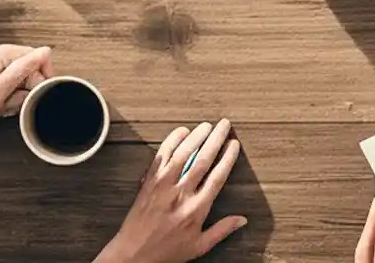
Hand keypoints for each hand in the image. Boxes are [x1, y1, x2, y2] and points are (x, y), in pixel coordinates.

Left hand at [0, 44, 53, 135]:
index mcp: (5, 53)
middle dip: (28, 90)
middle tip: (11, 101)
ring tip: (2, 105)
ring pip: (27, 84)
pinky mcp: (0, 81)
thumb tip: (45, 52)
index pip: (41, 58)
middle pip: (35, 72)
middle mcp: (5, 57)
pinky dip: (12, 102)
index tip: (30, 93)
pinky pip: (18, 91)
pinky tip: (0, 107)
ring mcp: (2, 69)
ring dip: (19, 99)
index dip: (40, 78)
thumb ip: (23, 69)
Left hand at [96, 120, 245, 262]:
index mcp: (196, 209)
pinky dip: (171, 141)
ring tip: (206, 125)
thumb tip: (242, 220)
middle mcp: (180, 194)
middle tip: (224, 125)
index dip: (227, 158)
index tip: (234, 145)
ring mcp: (163, 185)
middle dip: (216, 139)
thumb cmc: (165, 251)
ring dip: (196, 136)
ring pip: (182, 153)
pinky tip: (181, 133)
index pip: (217, 177)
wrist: (132, 253)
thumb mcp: (198, 246)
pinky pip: (161, 156)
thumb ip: (222, 230)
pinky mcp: (149, 181)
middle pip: (202, 159)